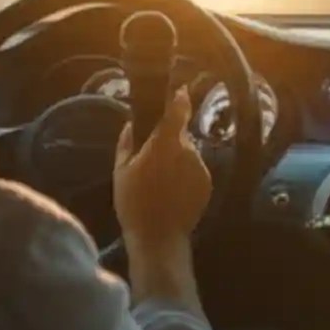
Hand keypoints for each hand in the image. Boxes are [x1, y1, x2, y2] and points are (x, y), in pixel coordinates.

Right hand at [113, 87, 211, 251]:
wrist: (160, 237)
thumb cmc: (134, 203)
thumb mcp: (121, 171)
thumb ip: (127, 142)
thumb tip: (132, 123)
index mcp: (165, 143)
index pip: (178, 111)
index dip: (179, 98)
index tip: (179, 91)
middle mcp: (188, 150)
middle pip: (181, 135)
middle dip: (170, 140)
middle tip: (152, 157)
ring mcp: (201, 167)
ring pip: (188, 153)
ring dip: (177, 160)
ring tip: (160, 182)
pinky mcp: (208, 183)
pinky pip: (195, 170)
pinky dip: (186, 176)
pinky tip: (173, 193)